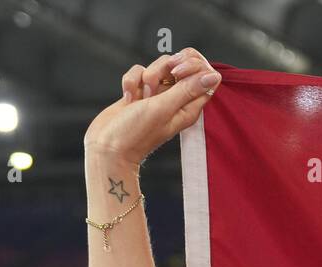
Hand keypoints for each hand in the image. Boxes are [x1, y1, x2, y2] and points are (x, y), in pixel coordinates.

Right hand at [83, 48, 221, 165]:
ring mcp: (158, 95)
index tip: (176, 73)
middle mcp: (176, 99)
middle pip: (181, 64)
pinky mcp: (140, 91)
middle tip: (155, 84)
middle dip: (165, 67)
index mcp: (190, 107)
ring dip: (146, 77)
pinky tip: (128, 98)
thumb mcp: (164, 109)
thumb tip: (213, 77)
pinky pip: (138, 72)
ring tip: (141, 98)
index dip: (192, 66)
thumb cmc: (137, 133)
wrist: (108, 146)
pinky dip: (131, 81)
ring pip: (158, 66)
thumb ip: (187, 90)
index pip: (204, 77)